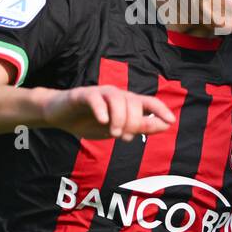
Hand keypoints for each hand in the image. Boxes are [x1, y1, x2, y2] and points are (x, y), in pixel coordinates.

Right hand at [41, 85, 174, 140]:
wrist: (60, 115)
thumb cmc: (91, 121)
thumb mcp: (117, 129)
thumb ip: (140, 126)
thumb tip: (165, 125)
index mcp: (126, 103)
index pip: (148, 102)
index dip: (161, 109)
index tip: (171, 121)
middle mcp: (116, 95)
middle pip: (133, 102)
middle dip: (133, 121)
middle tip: (124, 137)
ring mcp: (99, 93)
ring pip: (117, 99)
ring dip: (119, 118)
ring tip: (114, 133)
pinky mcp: (82, 95)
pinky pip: (95, 98)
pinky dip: (101, 109)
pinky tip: (103, 120)